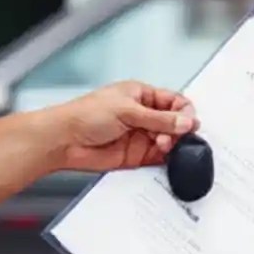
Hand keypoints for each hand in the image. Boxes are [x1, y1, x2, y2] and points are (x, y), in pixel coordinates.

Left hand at [52, 80, 197, 171]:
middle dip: (179, 128)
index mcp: (141, 95)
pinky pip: (159, 157)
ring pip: (169, 139)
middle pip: (174, 122)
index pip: (173, 101)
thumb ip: (159, 118)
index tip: (188, 121)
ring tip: (162, 144)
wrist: (65, 141)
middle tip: (177, 135)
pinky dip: (166, 158)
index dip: (184, 111)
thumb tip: (185, 122)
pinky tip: (165, 156)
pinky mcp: (137, 155)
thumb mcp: (127, 110)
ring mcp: (141, 135)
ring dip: (172, 143)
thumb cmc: (86, 115)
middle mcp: (143, 115)